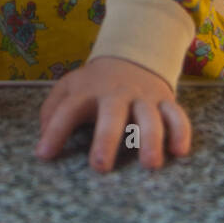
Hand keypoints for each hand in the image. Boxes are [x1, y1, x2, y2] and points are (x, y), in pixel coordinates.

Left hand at [34, 56, 191, 171]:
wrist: (131, 55)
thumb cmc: (94, 84)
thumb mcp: (69, 88)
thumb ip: (53, 112)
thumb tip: (43, 145)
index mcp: (88, 92)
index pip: (67, 110)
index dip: (54, 132)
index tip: (44, 155)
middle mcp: (116, 94)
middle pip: (112, 115)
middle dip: (106, 139)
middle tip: (100, 166)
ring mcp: (143, 97)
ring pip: (150, 116)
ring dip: (150, 139)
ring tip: (150, 164)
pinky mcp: (165, 101)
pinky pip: (177, 115)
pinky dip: (181, 131)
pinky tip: (179, 151)